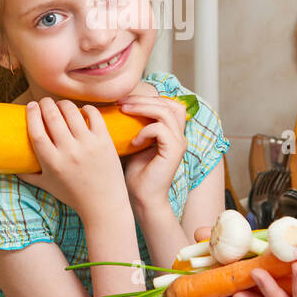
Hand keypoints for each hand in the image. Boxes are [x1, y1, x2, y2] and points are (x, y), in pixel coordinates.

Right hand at [16, 97, 127, 217]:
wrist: (103, 204)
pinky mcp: (104, 141)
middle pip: (52, 117)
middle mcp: (69, 151)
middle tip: (45, 102)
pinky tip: (82, 111)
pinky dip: (86, 109)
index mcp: (52, 162)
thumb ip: (28, 175)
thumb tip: (10, 167)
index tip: (31, 106)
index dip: (32, 114)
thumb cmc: (72, 195)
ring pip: (72, 112)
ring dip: (64, 104)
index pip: (37, 131)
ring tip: (61, 105)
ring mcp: (88, 145)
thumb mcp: (47, 185)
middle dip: (46, 104)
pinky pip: (94, 115)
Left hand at [117, 93, 187, 216]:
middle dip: (143, 99)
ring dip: (142, 108)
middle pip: (169, 103)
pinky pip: (160, 129)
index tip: (124, 101)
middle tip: (121, 102)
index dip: (148, 98)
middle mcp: (179, 136)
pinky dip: (145, 130)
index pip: (169, 103)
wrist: (142, 199)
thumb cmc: (136, 174)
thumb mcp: (134, 143)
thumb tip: (118, 106)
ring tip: (124, 111)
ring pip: (166, 111)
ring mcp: (178, 143)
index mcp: (171, 132)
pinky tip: (133, 141)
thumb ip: (134, 126)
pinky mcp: (174, 151)